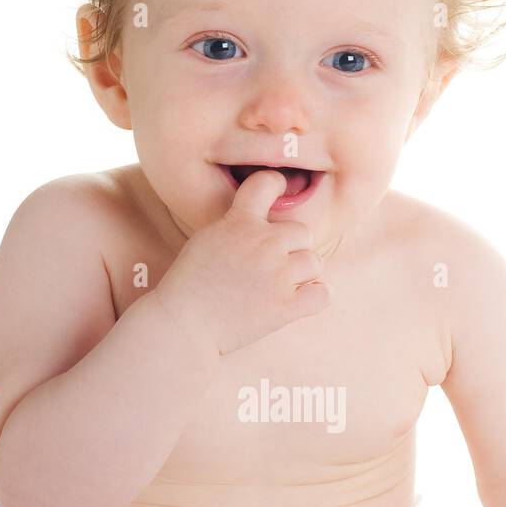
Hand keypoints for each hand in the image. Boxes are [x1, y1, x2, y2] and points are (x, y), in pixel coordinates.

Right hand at [152, 169, 331, 355]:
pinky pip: (324, 294)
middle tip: (271, 266)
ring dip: (302, 274)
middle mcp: (263, 242)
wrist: (182, 323)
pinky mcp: (285, 306)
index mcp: (239, 221)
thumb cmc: (189, 285)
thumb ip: (237, 226)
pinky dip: (316, 297)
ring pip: (315, 262)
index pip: (268, 183)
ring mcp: (277, 274)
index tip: (278, 192)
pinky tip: (299, 301)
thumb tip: (265, 225)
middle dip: (291, 248)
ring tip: (281, 286)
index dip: (277, 185)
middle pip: (303, 232)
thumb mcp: (207, 239)